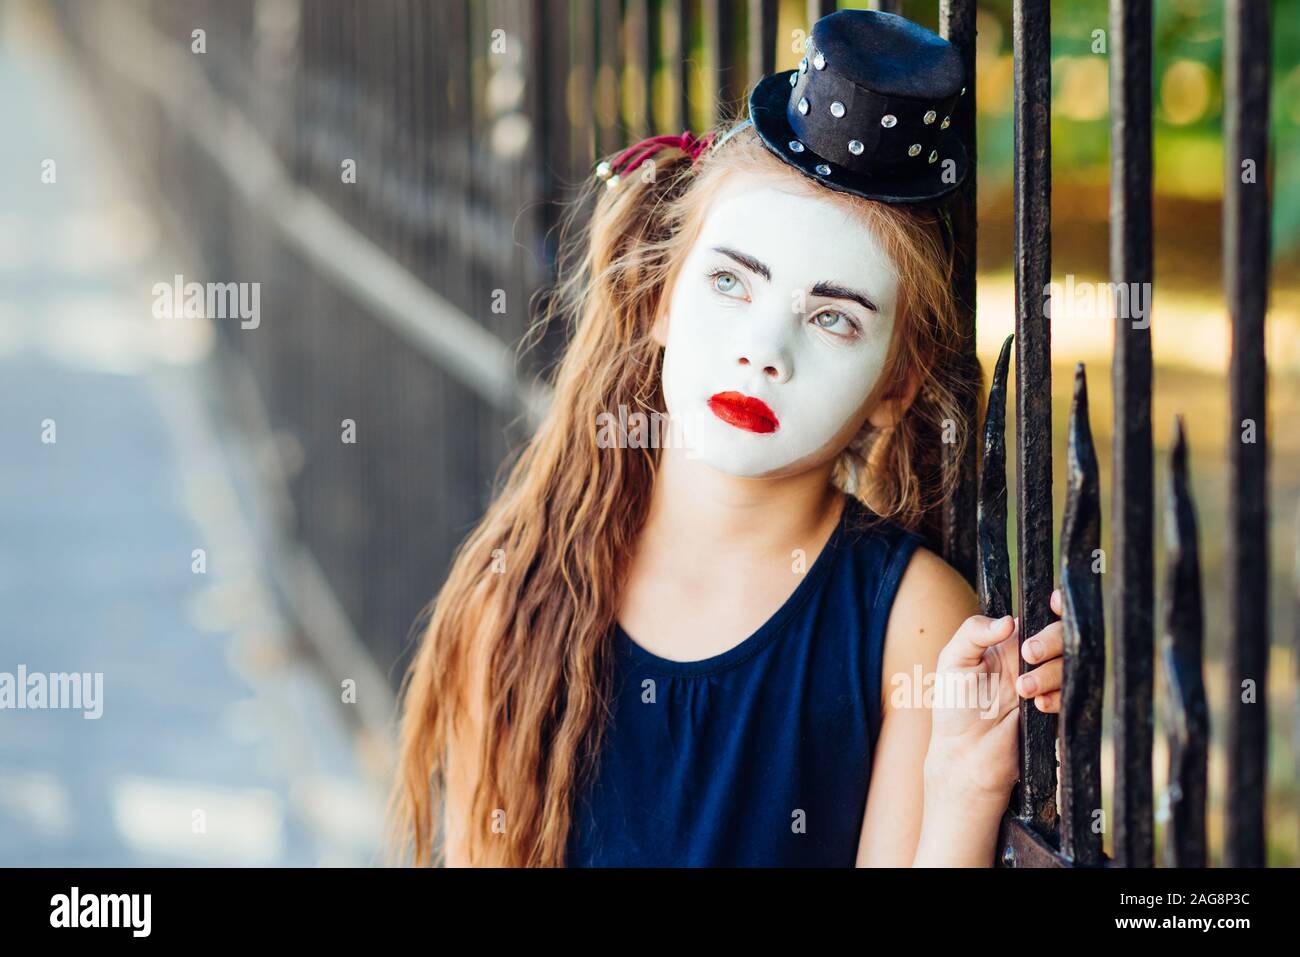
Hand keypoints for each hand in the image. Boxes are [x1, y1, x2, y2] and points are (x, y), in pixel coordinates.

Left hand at [923, 588, 1065, 806]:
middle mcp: (1031, 659)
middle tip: (1027, 654)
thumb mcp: (953, 661)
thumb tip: (1009, 620)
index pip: (1041, 614)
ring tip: (1022, 691)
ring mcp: (1046, 684)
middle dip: (1050, 640)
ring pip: (1070, 664)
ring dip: (1050, 673)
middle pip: (1062, 634)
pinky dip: (1057, 697)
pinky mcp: (1056, 710)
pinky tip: (1037, 707)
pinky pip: (1072, 695)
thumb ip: (974, 631)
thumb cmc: (955, 707)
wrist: (966, 755)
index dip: (1056, 605)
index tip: (1054, 603)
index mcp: (1009, 641)